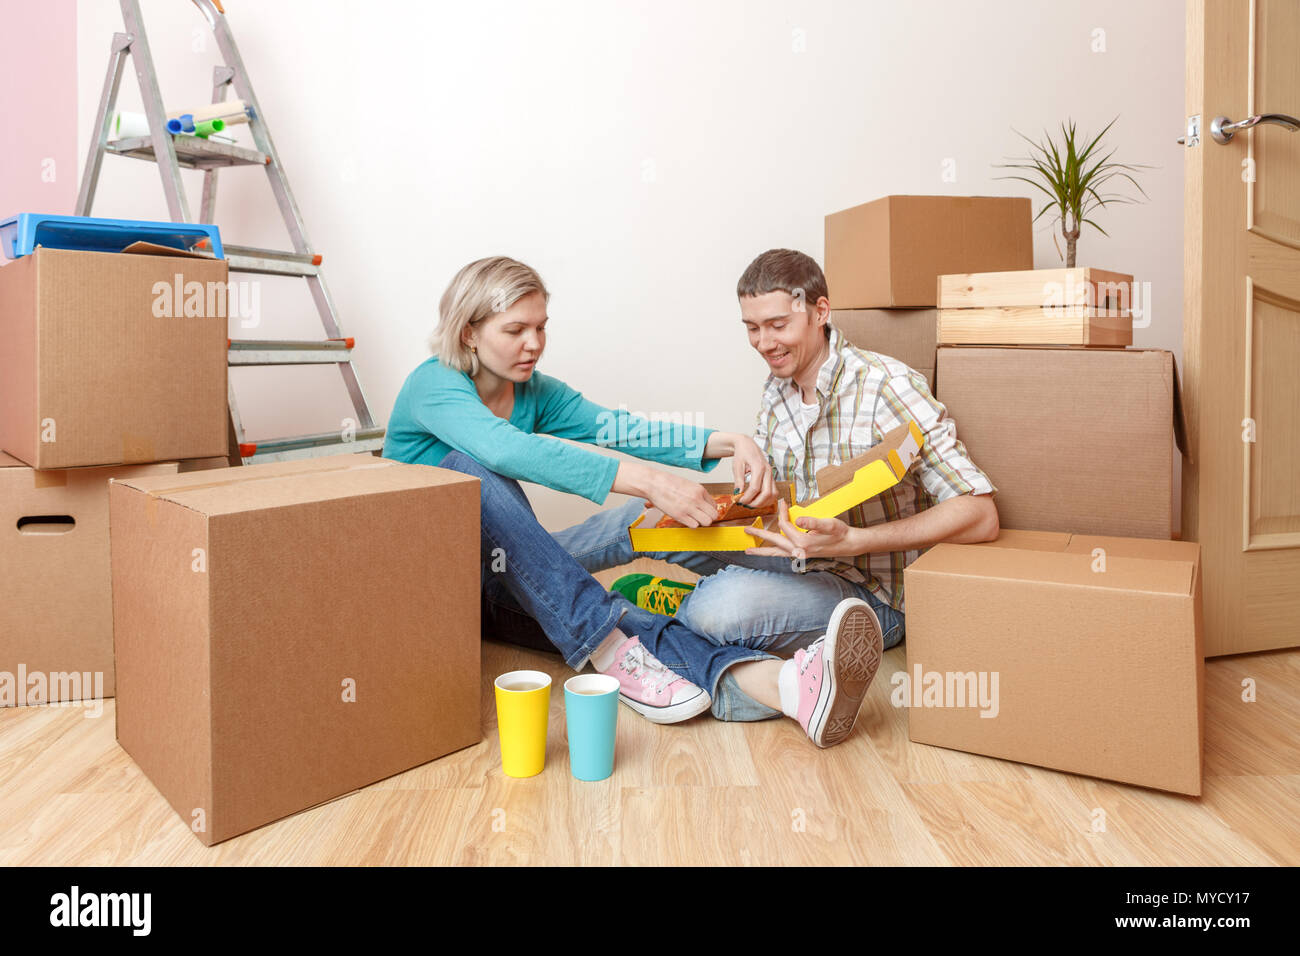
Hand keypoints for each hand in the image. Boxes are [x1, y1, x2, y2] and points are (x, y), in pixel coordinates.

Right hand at [646, 470, 717, 527]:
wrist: (653, 483)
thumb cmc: (667, 483)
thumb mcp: (688, 485)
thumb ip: (697, 494)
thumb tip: (703, 505)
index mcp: (700, 489)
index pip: (714, 505)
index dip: (709, 510)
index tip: (703, 511)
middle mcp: (697, 498)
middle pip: (713, 515)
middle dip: (708, 517)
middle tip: (700, 517)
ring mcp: (689, 507)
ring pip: (706, 522)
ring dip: (700, 522)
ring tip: (693, 518)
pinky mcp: (680, 515)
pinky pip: (694, 525)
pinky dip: (691, 524)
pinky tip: (685, 518)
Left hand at [729, 434, 775, 507]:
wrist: (747, 444)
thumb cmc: (742, 453)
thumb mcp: (737, 465)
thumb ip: (738, 480)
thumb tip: (738, 493)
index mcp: (759, 467)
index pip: (755, 488)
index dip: (747, 497)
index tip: (740, 501)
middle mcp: (768, 471)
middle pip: (767, 493)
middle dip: (756, 502)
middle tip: (746, 505)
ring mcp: (771, 474)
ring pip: (773, 494)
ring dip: (763, 502)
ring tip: (752, 504)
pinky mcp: (771, 477)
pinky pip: (774, 491)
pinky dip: (767, 499)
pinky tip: (758, 500)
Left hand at [744, 499, 859, 558]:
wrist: (849, 544)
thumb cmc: (840, 533)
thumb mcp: (829, 524)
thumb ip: (813, 522)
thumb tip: (798, 519)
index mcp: (803, 542)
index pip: (785, 525)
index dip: (782, 512)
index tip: (781, 501)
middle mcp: (798, 551)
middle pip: (774, 541)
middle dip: (759, 535)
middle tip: (746, 530)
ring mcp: (798, 554)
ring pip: (775, 552)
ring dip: (761, 551)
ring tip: (747, 550)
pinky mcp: (800, 555)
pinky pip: (782, 554)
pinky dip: (772, 552)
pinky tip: (767, 551)